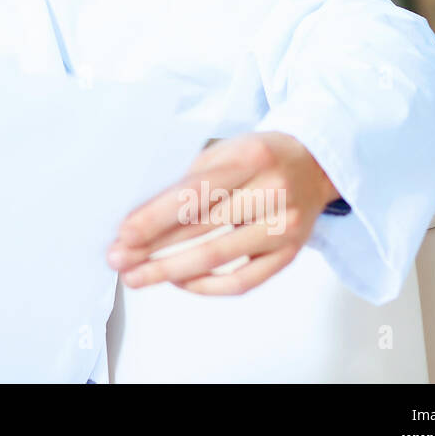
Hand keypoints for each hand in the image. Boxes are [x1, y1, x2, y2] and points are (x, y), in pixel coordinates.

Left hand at [106, 131, 338, 295]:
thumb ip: (189, 177)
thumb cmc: (260, 156)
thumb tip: (140, 213)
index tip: (124, 234)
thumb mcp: (226, 150)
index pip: (194, 192)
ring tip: (138, 276)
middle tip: (118, 260)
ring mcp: (283, 226)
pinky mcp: (289, 254)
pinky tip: (180, 282)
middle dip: (153, 249)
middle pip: (202, 228)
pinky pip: (243, 281)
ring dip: (171, 271)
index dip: (155, 217)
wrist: (315, 164)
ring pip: (218, 258)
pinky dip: (206, 285)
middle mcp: (271, 192)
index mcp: (250, 158)